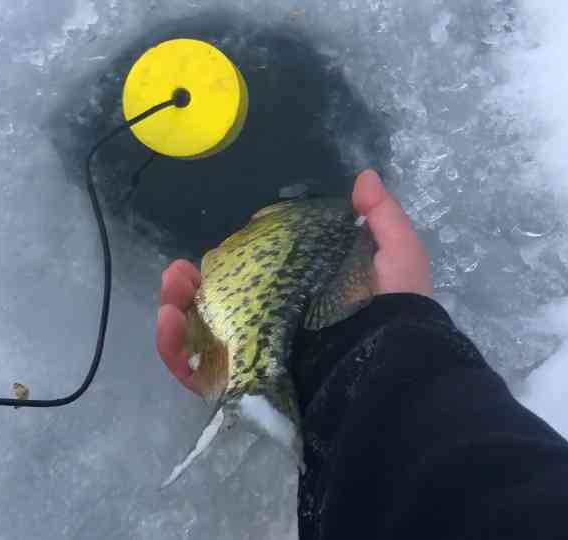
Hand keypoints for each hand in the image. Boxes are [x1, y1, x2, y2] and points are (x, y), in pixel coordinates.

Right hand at [156, 169, 432, 390]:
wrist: (386, 373)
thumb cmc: (392, 314)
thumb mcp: (399, 256)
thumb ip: (381, 219)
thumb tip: (363, 177)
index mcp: (305, 303)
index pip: (257, 280)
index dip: (231, 262)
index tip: (220, 244)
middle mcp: (276, 332)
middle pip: (219, 308)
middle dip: (191, 287)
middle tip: (178, 271)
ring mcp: (255, 362)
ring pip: (200, 338)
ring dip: (175, 311)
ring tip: (170, 292)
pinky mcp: (241, 390)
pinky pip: (197, 374)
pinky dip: (174, 350)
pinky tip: (168, 321)